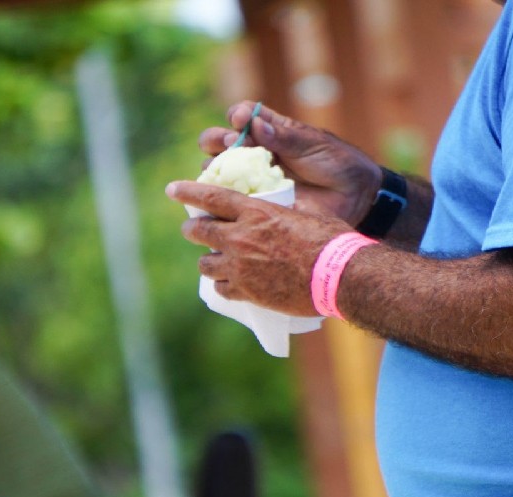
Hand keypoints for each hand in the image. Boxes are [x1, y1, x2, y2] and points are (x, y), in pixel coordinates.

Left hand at [167, 180, 352, 316]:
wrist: (340, 276)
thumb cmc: (331, 241)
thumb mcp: (307, 215)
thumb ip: (285, 213)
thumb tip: (282, 211)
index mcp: (256, 213)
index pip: (212, 198)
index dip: (188, 192)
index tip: (172, 189)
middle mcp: (241, 238)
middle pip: (200, 231)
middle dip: (193, 229)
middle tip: (193, 230)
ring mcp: (241, 267)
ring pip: (206, 264)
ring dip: (209, 260)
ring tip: (215, 261)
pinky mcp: (248, 292)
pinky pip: (222, 289)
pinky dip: (223, 285)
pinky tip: (230, 284)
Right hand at [199, 101, 382, 225]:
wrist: (354, 196)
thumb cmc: (336, 163)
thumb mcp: (312, 144)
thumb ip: (283, 136)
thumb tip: (253, 124)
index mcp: (269, 130)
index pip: (241, 116)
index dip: (237, 115)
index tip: (242, 120)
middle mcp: (256, 152)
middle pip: (219, 141)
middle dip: (218, 139)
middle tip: (232, 143)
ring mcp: (253, 178)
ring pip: (218, 169)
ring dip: (217, 166)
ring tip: (231, 168)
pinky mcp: (258, 202)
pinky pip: (232, 199)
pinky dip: (223, 195)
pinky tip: (226, 193)